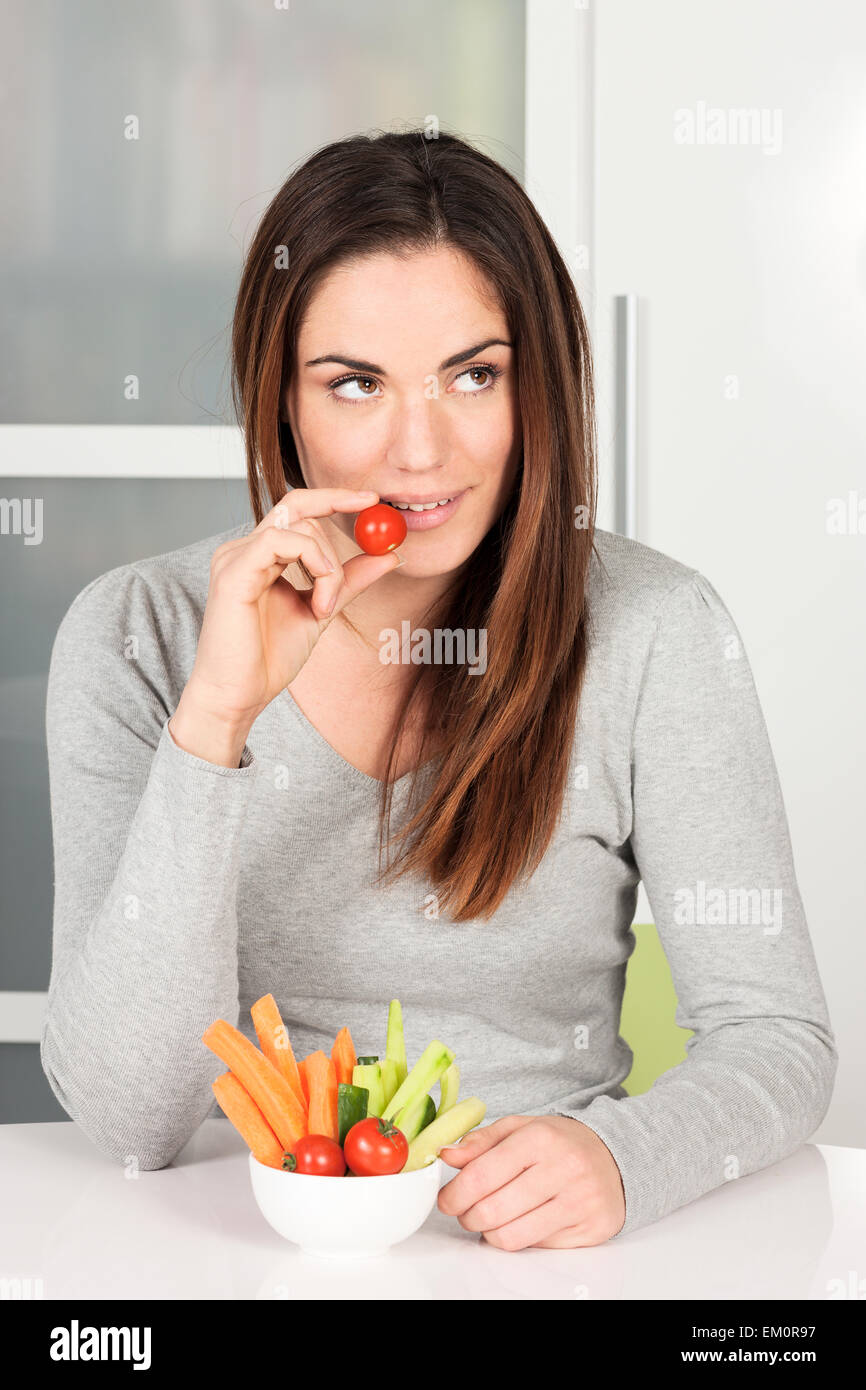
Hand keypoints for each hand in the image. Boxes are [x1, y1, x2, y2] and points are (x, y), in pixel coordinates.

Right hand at [177, 486, 402, 732]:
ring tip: (327, 607)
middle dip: (340, 533)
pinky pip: (282, 541)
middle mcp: (243, 549)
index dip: (333, 497)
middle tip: (376, 548)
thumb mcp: (322, 611)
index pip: (297, 507)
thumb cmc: (268, 659)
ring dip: (329, 566)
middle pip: (299, 507)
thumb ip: (349, 580)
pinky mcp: (233, 571)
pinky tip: (318, 604)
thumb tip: (389, 555)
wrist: (238, 696)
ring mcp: (234, 557)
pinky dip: (314, 566)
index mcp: (259, 555)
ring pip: (299, 527)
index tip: (371, 500)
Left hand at [437, 1114, 625, 1249]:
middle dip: (468, 1217)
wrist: (614, 1157)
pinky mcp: (590, 1229)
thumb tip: (446, 1155)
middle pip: (491, 1211)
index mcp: (539, 1138)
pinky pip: (535, 1247)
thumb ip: (481, 1141)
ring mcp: (579, 1202)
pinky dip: (519, 1238)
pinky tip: (522, 1221)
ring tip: (492, 1218)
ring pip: (510, 1236)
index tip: (447, 1200)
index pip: (480, 1176)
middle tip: (467, 1211)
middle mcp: (563, 1169)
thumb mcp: (520, 1128)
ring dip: (489, 1232)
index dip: (454, 1194)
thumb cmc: (559, 1143)